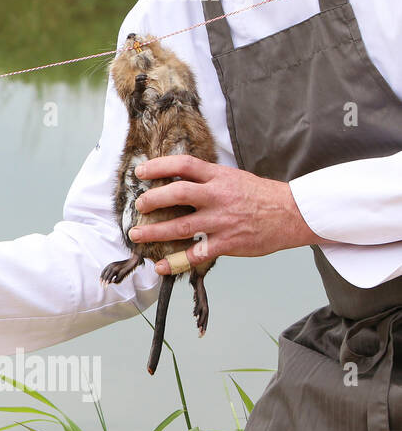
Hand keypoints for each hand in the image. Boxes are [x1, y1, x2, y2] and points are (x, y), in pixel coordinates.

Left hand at [128, 156, 325, 273]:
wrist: (293, 214)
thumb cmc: (262, 195)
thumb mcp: (234, 178)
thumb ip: (207, 179)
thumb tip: (177, 178)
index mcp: (219, 177)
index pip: (184, 165)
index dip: (159, 166)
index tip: (141, 171)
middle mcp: (218, 197)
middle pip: (178, 194)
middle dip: (152, 199)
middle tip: (139, 205)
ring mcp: (222, 221)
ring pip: (181, 226)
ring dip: (155, 232)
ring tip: (137, 235)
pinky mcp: (228, 242)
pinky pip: (196, 253)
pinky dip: (176, 261)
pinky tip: (161, 266)